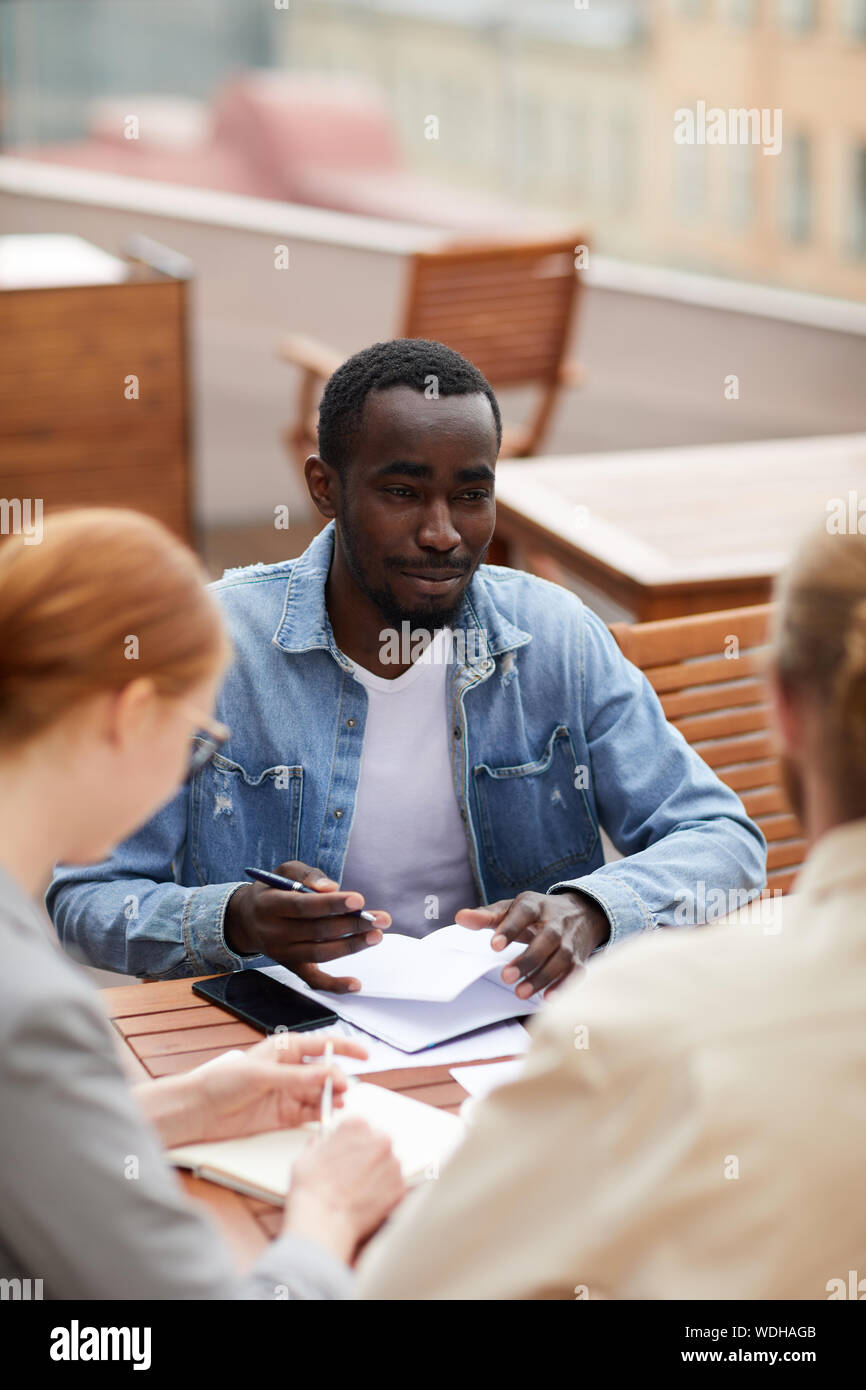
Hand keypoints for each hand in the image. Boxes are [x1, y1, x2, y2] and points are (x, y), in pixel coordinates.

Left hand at [147, 1032, 368, 1146]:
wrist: (199, 1111)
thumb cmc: (222, 1082)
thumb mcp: (261, 1075)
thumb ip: (297, 1077)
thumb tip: (328, 1073)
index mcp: (284, 1049)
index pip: (322, 1045)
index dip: (345, 1048)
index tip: (365, 1054)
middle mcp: (290, 1070)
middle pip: (324, 1072)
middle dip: (338, 1079)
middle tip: (344, 1089)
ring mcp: (288, 1093)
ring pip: (319, 1094)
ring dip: (331, 1098)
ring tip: (339, 1105)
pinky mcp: (284, 1115)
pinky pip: (309, 1114)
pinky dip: (320, 1115)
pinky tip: (327, 1117)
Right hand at [224, 860, 390, 992]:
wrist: (246, 919)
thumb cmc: (273, 890)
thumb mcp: (284, 872)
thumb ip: (307, 875)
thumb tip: (332, 888)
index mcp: (269, 905)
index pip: (303, 906)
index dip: (332, 904)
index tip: (359, 900)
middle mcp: (274, 932)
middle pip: (317, 931)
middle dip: (353, 924)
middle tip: (380, 919)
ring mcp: (282, 953)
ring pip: (320, 953)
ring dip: (351, 946)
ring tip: (376, 936)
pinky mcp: (291, 967)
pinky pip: (313, 980)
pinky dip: (335, 985)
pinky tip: (356, 984)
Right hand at [285, 1117, 405, 1264]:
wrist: (323, 1222)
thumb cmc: (312, 1190)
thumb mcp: (307, 1155)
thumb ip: (322, 1144)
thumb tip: (323, 1144)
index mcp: (358, 1126)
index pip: (360, 1126)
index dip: (352, 1142)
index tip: (347, 1153)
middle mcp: (380, 1140)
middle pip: (377, 1143)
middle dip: (367, 1157)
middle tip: (352, 1175)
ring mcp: (393, 1165)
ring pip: (387, 1165)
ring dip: (376, 1175)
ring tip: (357, 1191)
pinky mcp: (399, 1188)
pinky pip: (393, 1186)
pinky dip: (383, 1193)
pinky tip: (365, 1201)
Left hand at [456, 890, 609, 998]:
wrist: (581, 913)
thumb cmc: (537, 914)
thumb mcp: (512, 909)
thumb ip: (486, 916)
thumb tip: (460, 918)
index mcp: (535, 905)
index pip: (524, 913)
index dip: (510, 928)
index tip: (493, 945)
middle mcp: (556, 922)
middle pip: (547, 939)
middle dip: (528, 959)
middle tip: (506, 977)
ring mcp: (570, 940)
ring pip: (562, 958)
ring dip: (542, 977)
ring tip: (520, 992)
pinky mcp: (579, 958)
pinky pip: (576, 972)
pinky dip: (565, 986)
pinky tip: (548, 999)